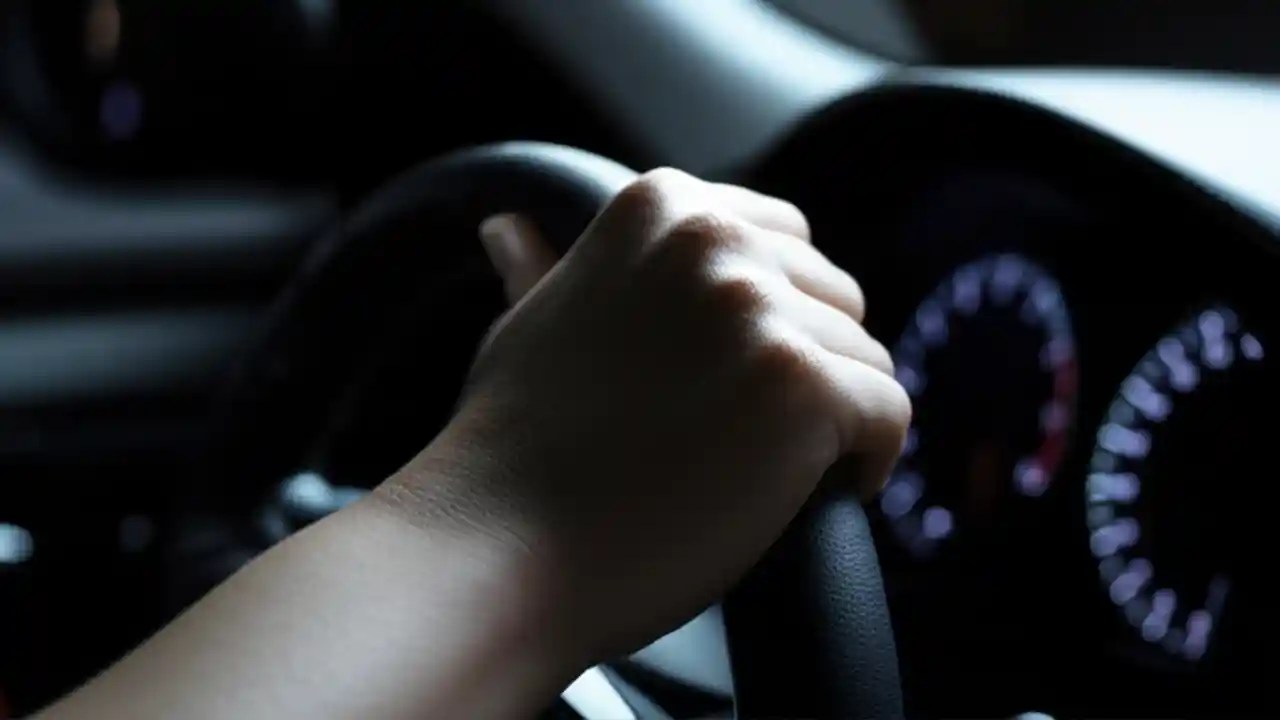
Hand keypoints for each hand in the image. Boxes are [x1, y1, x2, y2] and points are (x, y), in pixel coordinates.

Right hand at [377, 168, 910, 668]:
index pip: (782, 238)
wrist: (501, 550)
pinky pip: (891, 414)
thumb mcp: (527, 329)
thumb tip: (508, 229)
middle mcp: (714, 237)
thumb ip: (548, 273)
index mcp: (659, 207)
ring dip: (833, 420)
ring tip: (766, 473)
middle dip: (810, 363)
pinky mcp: (803, 386)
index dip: (776, 317)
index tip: (743, 377)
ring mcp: (759, 309)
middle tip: (750, 437)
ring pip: (866, 357)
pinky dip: (870, 461)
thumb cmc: (510, 452)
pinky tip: (818, 496)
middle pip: (835, 295)